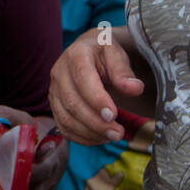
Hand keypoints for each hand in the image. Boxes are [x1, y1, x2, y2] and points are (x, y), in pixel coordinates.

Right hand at [49, 28, 144, 144]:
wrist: (88, 51)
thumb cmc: (104, 52)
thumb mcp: (117, 54)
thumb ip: (124, 71)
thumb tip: (135, 88)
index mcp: (76, 55)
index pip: (83, 79)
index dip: (97, 99)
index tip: (113, 115)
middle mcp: (60, 72)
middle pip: (72, 102)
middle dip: (95, 122)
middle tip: (117, 132)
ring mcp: (55, 90)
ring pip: (66, 118)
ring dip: (89, 132)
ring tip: (112, 136)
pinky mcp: (55, 105)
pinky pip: (63, 127)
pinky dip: (81, 137)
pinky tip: (100, 138)